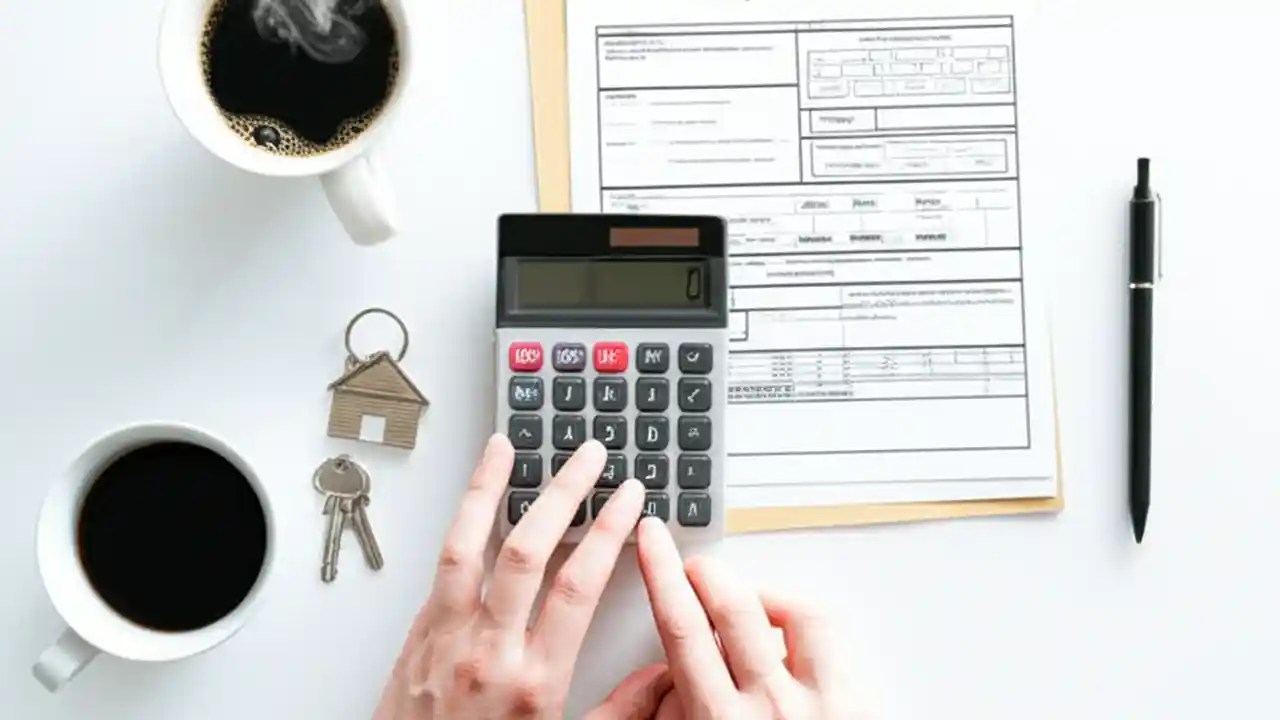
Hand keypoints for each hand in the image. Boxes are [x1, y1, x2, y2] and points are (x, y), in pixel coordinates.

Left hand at [375, 435, 671, 719]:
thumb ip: (619, 712)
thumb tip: (663, 680)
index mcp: (536, 680)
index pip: (578, 586)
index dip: (608, 531)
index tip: (627, 498)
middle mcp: (489, 653)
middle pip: (527, 552)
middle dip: (563, 493)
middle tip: (587, 455)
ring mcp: (447, 640)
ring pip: (468, 547)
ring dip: (487, 489)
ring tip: (505, 449)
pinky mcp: (417, 638)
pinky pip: (439, 569)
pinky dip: (457, 526)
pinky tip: (470, 502)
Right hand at [636, 518, 855, 719]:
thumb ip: (676, 713)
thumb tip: (671, 676)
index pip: (682, 629)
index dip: (663, 574)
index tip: (654, 541)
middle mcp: (771, 707)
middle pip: (733, 605)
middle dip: (707, 571)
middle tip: (693, 565)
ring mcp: (822, 701)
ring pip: (793, 611)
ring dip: (763, 594)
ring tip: (748, 602)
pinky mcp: (860, 703)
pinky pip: (831, 638)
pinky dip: (803, 626)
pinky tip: (790, 640)